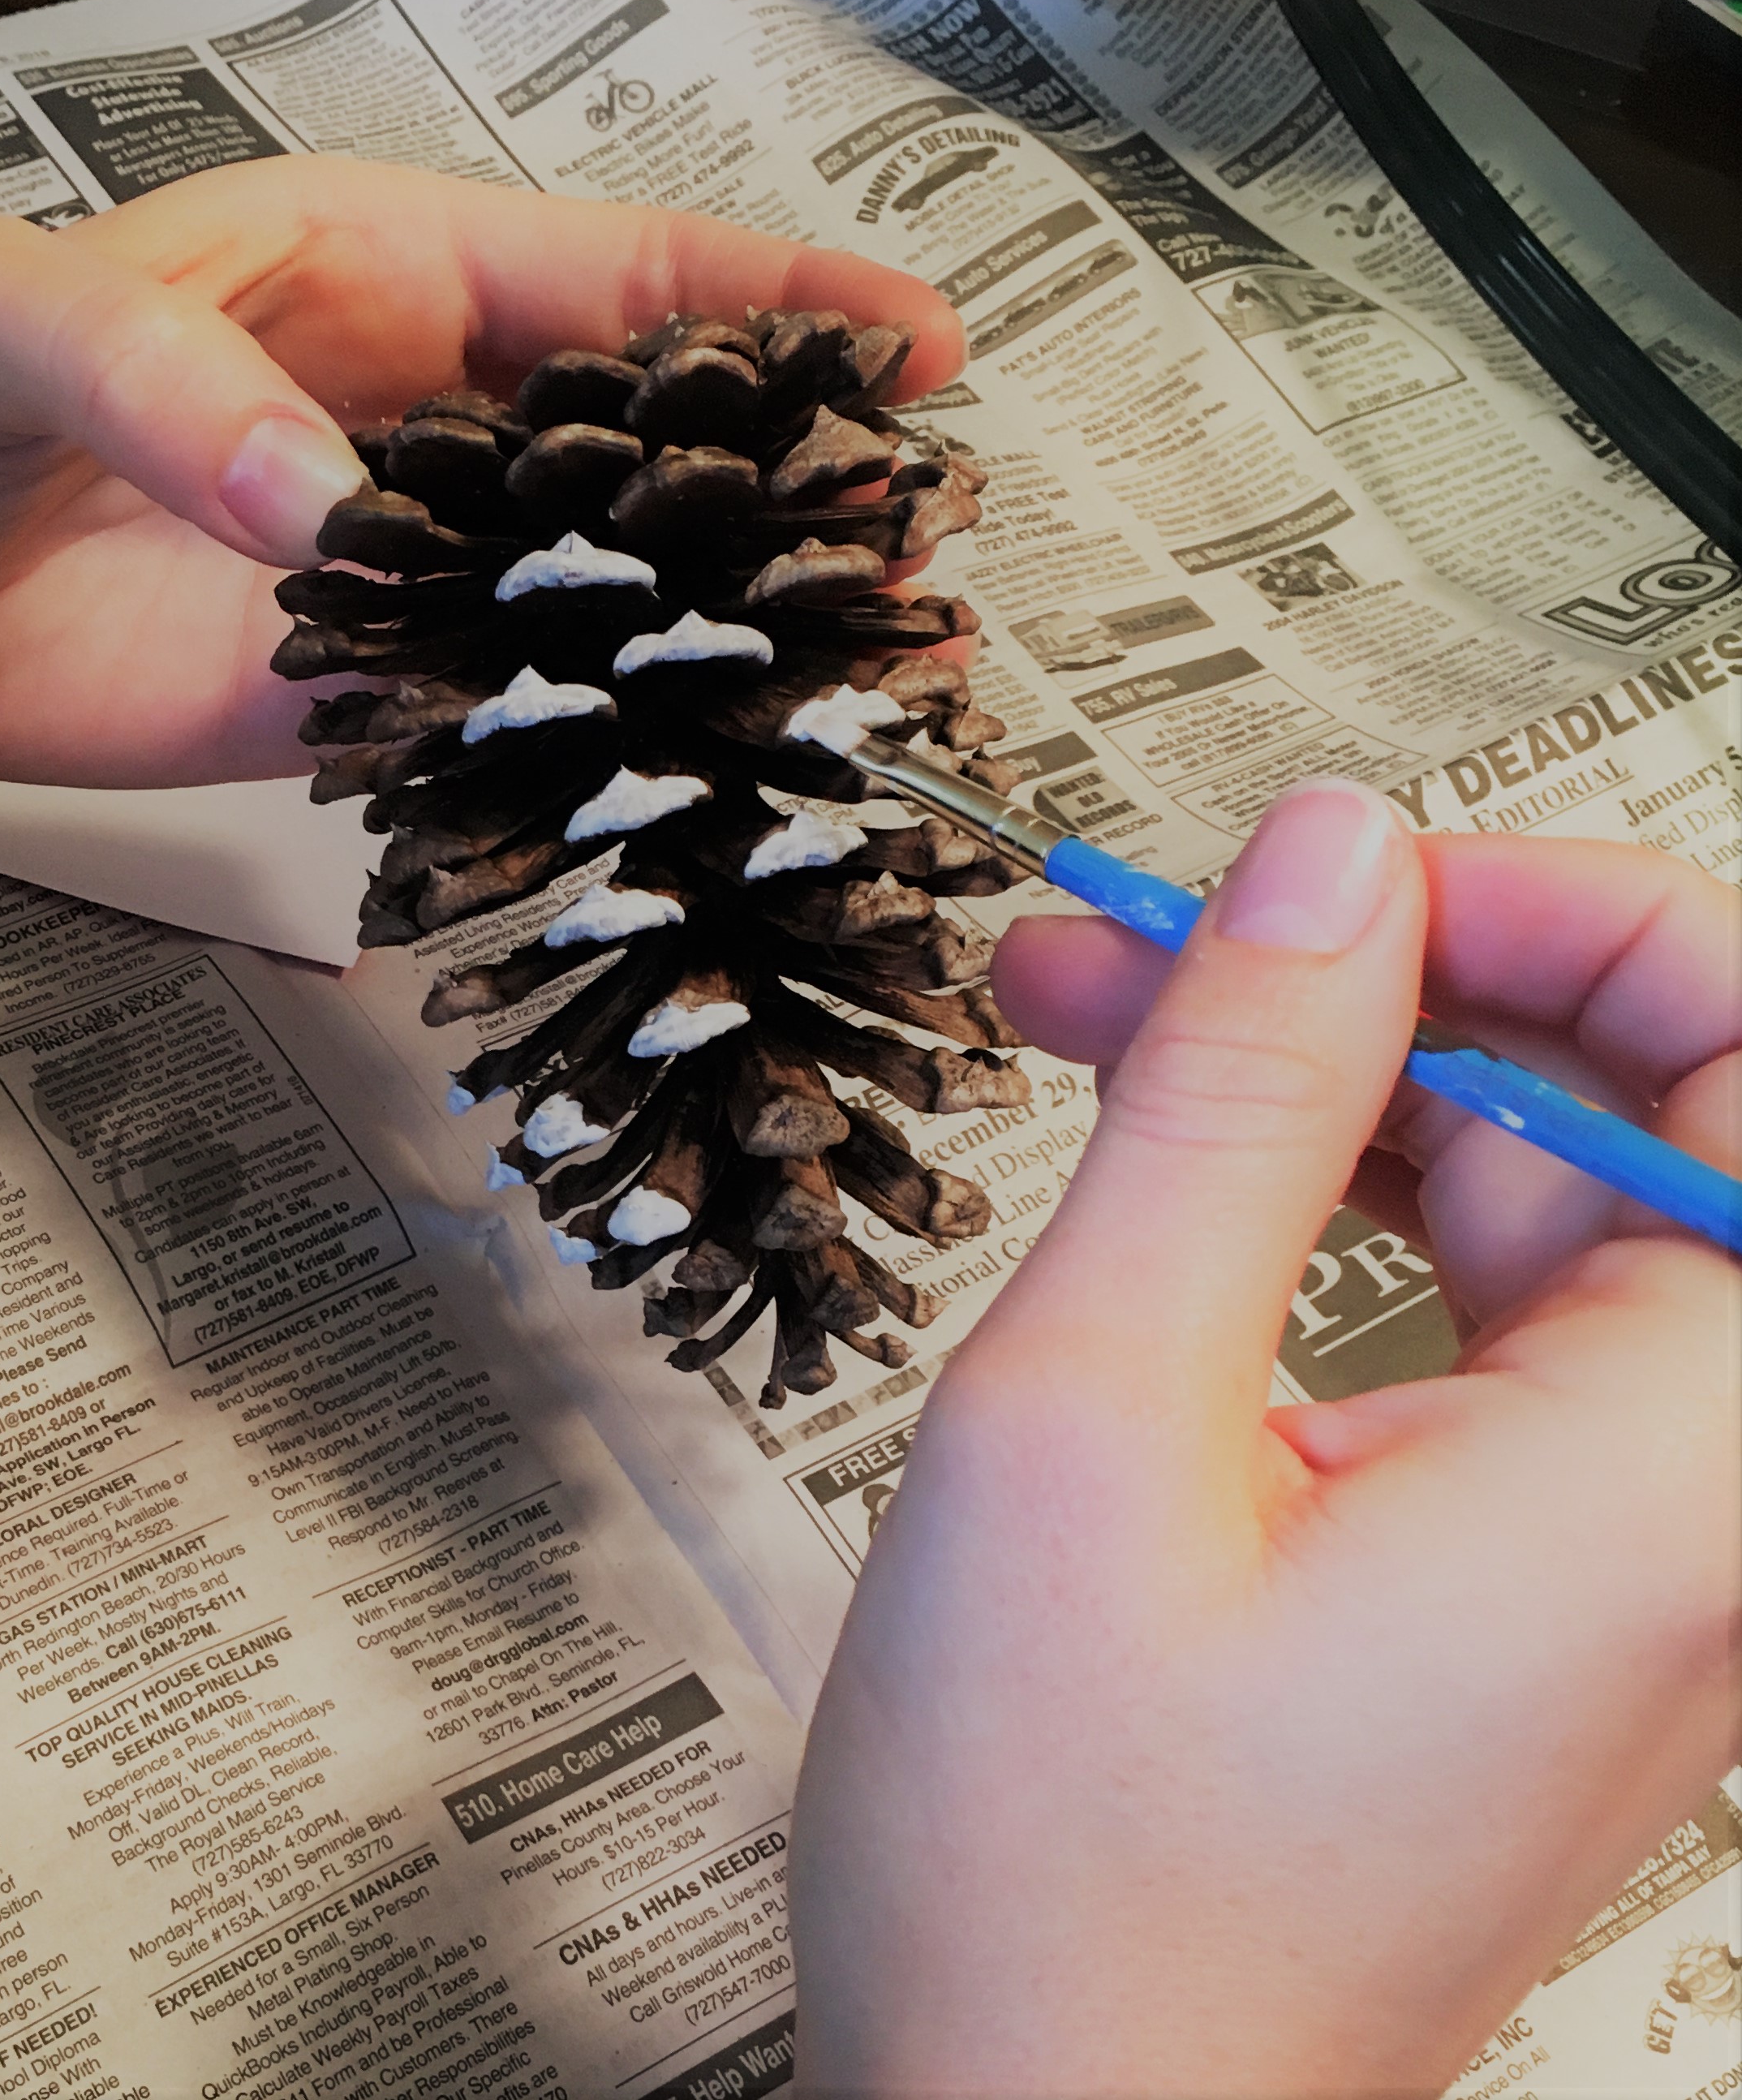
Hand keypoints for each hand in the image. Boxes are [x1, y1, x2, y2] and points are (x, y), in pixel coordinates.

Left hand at [0, 155, 961, 791]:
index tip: (918, 347)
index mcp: (368, 275)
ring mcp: (380, 578)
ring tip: (858, 687)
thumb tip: (324, 504)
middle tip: (916, 556)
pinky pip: (482, 720)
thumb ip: (164, 381)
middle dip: (784, 490)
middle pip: (640, 450)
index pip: (611, 273)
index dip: (772, 303)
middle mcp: (407, 424)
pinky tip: (682, 786)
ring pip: (586, 597)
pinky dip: (575, 750)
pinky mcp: (328, 708)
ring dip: (713, 639)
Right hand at [789, 790, 1740, 2097]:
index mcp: (1681, 1482)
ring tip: (1103, 1033)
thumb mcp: (1090, 1418)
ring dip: (1314, 1095)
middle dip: (1377, 984)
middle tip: (1158, 944)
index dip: (1556, 910)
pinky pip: (1465, 1314)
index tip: (1348, 883)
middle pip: (1628, 1114)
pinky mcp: (1519, 1573)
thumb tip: (1325, 862)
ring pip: (1520, 1202)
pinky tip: (1159, 1185)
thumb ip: (1229, 1107)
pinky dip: (1310, 1217)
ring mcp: (1616, 1550)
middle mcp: (1702, 1515)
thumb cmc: (1064, 1881)